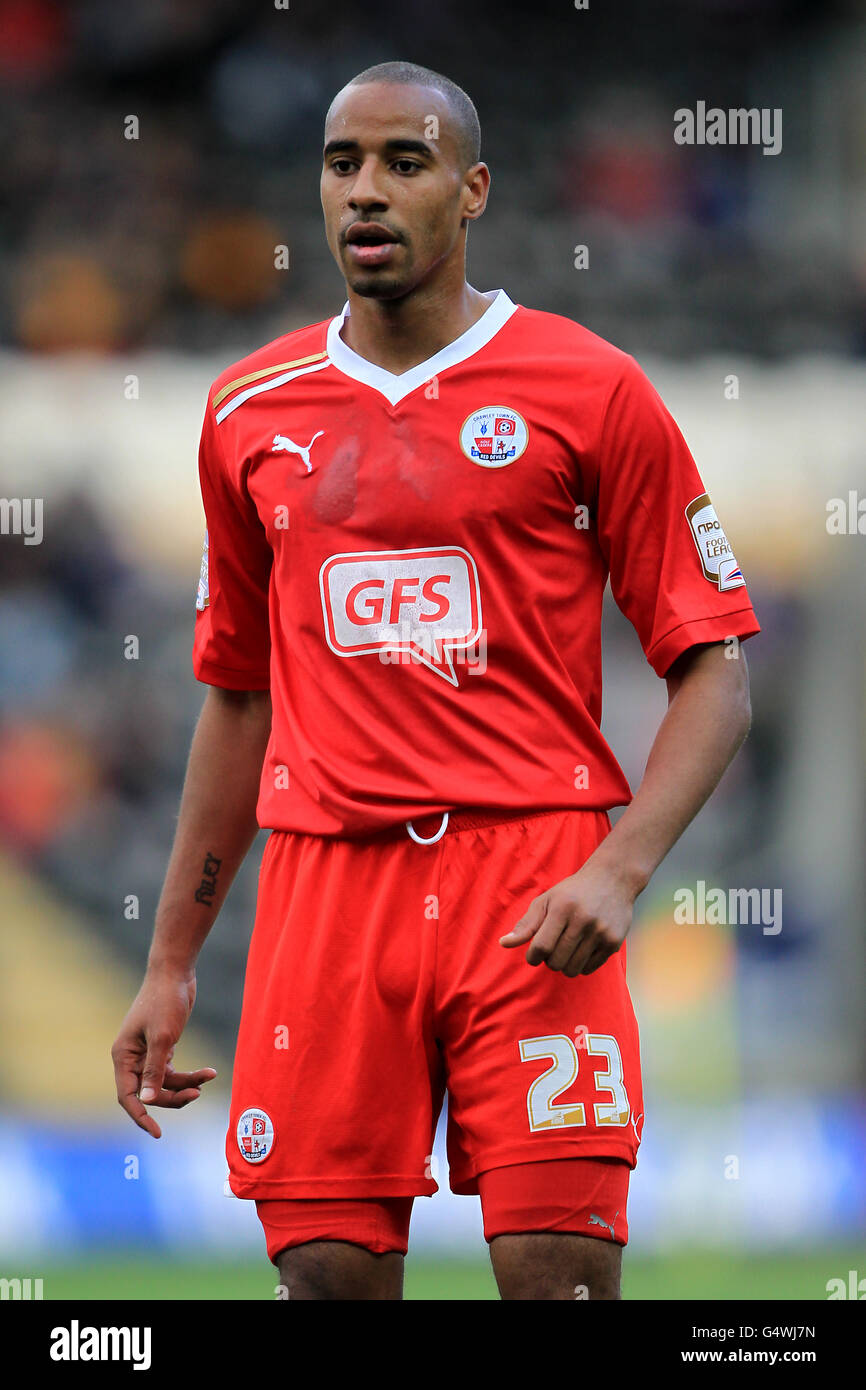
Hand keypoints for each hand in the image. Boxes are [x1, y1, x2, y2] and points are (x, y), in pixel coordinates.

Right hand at [111, 967, 216, 1137]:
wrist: (175, 973)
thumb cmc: (164, 1001)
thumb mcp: (162, 1037)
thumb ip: (154, 1070)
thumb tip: (147, 1101)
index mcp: (123, 1056)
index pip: (128, 1096)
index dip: (141, 1116)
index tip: (157, 1133)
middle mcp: (132, 1057)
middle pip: (149, 1093)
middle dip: (173, 1097)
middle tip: (196, 1094)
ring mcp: (147, 1053)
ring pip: (164, 1084)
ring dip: (186, 1085)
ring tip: (208, 1076)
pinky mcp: (162, 1048)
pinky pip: (173, 1072)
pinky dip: (190, 1074)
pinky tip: (209, 1072)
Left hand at [499, 855, 636, 976]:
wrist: (613, 879)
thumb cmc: (572, 892)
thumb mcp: (546, 901)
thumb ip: (526, 924)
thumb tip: (503, 944)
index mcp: (563, 908)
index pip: (541, 946)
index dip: (533, 956)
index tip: (534, 954)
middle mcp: (583, 920)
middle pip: (556, 961)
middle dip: (548, 961)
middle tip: (551, 949)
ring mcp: (601, 932)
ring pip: (572, 969)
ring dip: (564, 965)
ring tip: (565, 950)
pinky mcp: (614, 942)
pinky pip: (589, 969)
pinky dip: (580, 966)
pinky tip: (580, 951)